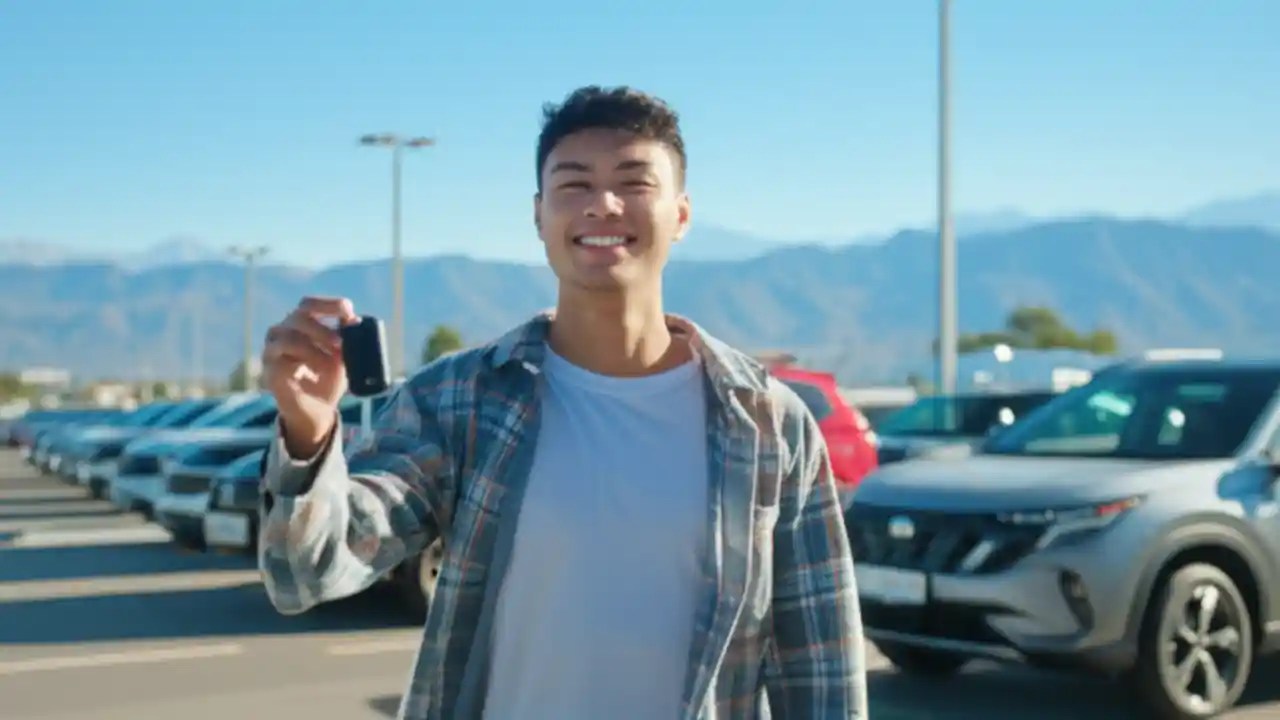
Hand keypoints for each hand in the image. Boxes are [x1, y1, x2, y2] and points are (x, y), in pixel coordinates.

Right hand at [263, 296, 356, 456]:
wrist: (317, 409)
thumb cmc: (328, 378)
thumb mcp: (344, 357)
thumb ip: (348, 339)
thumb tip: (356, 321)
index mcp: (301, 325)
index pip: (309, 304)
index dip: (328, 304)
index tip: (348, 311)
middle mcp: (283, 332)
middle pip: (298, 317)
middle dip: (322, 329)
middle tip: (340, 343)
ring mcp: (272, 351)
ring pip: (288, 338)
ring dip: (313, 350)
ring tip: (329, 365)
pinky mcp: (268, 371)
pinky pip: (279, 362)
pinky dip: (300, 365)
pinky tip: (312, 373)